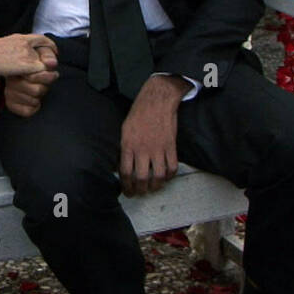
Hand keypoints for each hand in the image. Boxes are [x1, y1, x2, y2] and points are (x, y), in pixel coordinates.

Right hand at [0, 33, 56, 76]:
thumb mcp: (4, 46)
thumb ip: (15, 49)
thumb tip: (18, 57)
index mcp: (21, 38)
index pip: (42, 39)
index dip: (50, 46)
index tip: (53, 53)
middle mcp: (27, 44)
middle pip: (46, 52)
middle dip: (48, 61)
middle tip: (49, 68)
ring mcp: (27, 54)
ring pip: (45, 63)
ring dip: (45, 71)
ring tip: (44, 77)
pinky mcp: (26, 66)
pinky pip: (40, 72)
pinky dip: (40, 77)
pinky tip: (34, 81)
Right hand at [3, 45, 58, 117]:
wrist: (28, 70)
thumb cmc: (37, 60)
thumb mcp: (42, 52)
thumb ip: (47, 55)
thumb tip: (50, 64)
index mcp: (17, 66)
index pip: (35, 77)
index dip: (47, 77)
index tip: (52, 74)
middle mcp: (10, 80)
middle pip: (37, 91)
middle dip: (45, 87)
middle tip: (43, 83)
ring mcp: (8, 93)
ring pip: (33, 101)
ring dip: (39, 97)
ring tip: (37, 89)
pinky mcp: (10, 104)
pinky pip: (28, 111)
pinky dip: (34, 107)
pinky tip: (33, 99)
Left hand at [119, 76, 185, 195]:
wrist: (157, 100)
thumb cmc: (138, 113)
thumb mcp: (124, 130)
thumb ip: (124, 148)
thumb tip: (121, 166)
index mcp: (128, 145)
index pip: (125, 173)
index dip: (126, 186)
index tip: (127, 191)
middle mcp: (143, 149)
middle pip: (141, 178)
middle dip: (140, 190)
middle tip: (139, 193)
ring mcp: (158, 148)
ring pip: (158, 177)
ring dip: (155, 187)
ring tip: (153, 188)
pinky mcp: (171, 146)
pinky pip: (172, 167)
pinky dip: (170, 176)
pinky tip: (166, 177)